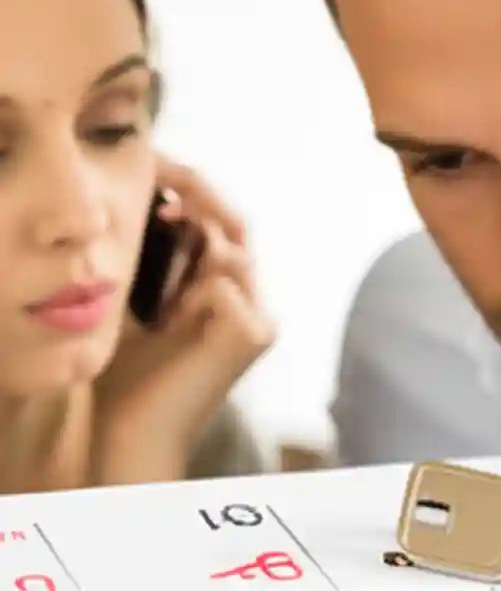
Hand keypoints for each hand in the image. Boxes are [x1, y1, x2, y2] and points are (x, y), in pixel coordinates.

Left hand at [91, 158, 274, 483]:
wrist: (132, 432)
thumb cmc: (128, 376)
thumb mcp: (139, 303)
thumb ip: (160, 262)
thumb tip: (162, 203)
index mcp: (228, 295)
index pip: (224, 227)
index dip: (197, 196)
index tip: (159, 182)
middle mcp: (252, 303)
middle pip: (236, 227)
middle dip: (200, 198)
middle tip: (161, 185)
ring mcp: (258, 319)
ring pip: (232, 249)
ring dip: (191, 245)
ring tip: (160, 243)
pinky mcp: (254, 335)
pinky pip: (226, 282)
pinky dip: (191, 285)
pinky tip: (166, 301)